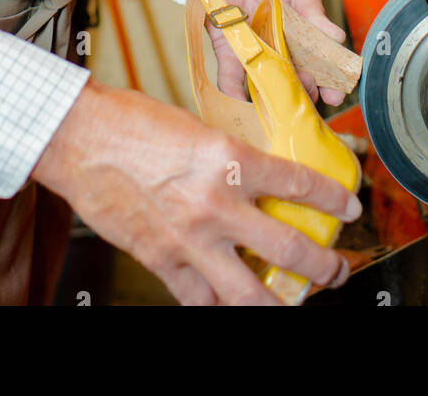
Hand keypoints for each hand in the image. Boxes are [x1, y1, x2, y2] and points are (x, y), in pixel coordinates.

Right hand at [31, 79, 358, 305]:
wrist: (78, 138)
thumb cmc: (130, 122)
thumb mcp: (197, 127)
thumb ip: (230, 156)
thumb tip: (260, 175)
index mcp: (229, 160)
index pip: (300, 184)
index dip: (333, 200)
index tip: (349, 207)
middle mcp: (216, 206)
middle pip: (290, 250)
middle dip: (325, 266)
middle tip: (338, 268)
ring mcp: (190, 241)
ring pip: (250, 295)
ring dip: (282, 305)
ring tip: (296, 304)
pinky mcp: (162, 262)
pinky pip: (201, 300)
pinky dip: (220, 305)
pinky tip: (231, 303)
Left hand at [189, 0, 347, 106]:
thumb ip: (312, 6)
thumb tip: (336, 38)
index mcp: (302, 28)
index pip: (320, 59)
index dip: (329, 78)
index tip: (335, 92)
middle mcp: (280, 42)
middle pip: (295, 76)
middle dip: (305, 90)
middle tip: (310, 91)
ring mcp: (254, 47)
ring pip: (267, 80)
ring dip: (275, 92)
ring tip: (283, 94)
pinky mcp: (226, 46)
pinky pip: (230, 75)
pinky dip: (235, 91)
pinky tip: (244, 101)